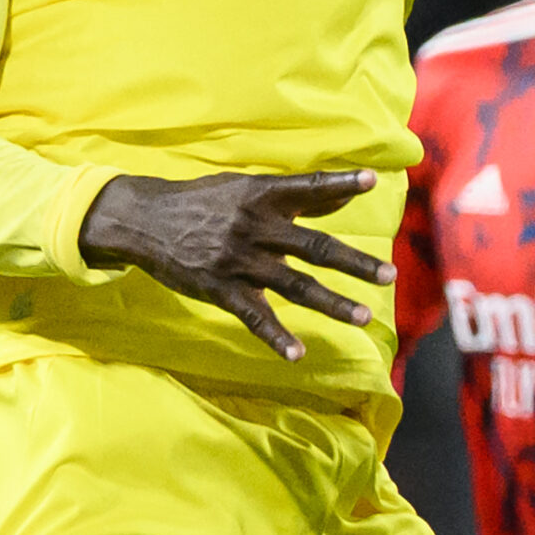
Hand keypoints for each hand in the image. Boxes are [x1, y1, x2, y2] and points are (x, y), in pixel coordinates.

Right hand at [76, 170, 396, 360]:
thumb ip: (297, 196)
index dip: (340, 184)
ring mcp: (239, 261)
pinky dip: (277, 337)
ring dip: (332, 303)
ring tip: (364, 317)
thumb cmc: (204, 201)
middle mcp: (254, 226)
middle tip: (389, 275)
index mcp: (261, 195)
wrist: (145, 221)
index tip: (371, 180)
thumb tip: (345, 195)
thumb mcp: (244, 189)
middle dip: (354, 263)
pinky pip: (255, 317)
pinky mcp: (221, 289)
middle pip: (314, 246)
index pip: (308, 187)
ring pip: (295, 285)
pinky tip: (297, 354)